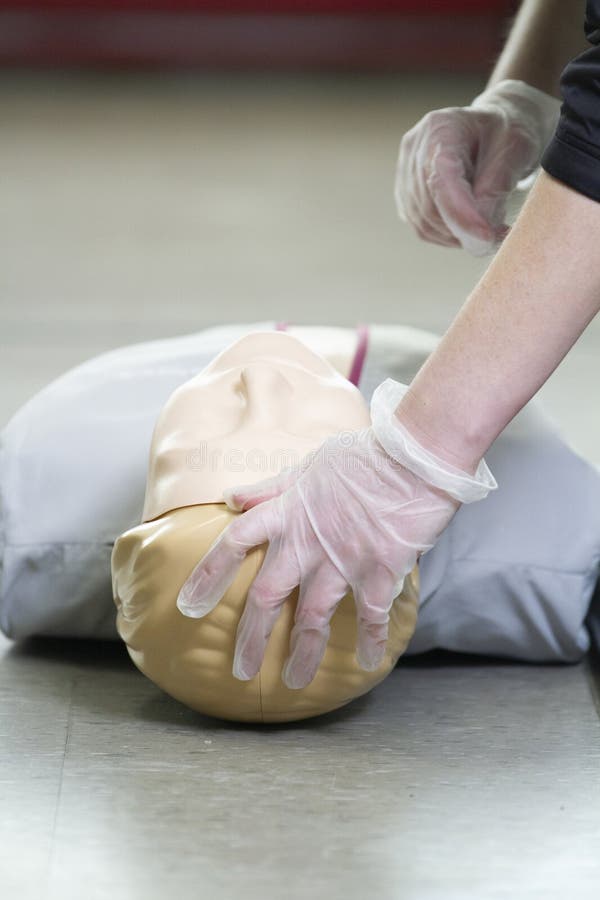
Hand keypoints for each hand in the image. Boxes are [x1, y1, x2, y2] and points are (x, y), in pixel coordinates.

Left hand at [176, 380, 496, 689]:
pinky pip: (370, 617)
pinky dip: (369, 640)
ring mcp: (342, 560)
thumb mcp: (309, 465)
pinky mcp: (378, 572)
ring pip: (313, 616)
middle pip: (267, 596)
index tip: (190, 605)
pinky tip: (367, 662)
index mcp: (286, 512)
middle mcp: (306, 542)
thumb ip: (270, 487)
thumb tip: (233, 496)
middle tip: (239, 668)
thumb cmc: (362, 456)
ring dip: (303, 652)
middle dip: (250, 636)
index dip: (208, 575)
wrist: (413, 457)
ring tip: (294, 679)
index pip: (234, 543)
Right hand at [395, 79, 559, 255]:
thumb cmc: (507, 133)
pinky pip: (423, 228)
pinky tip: (470, 227)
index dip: (461, 212)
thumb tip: (480, 227)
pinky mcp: (407, 195)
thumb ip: (498, 184)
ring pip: (424, 222)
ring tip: (489, 228)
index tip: (486, 236)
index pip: (441, 178)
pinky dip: (448, 236)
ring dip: (457, 235)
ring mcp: (405, 172)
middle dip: (464, 227)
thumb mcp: (517, 147)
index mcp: (441, 127)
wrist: (494, 129)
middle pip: (430, 205)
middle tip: (499, 233)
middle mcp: (414, 148)